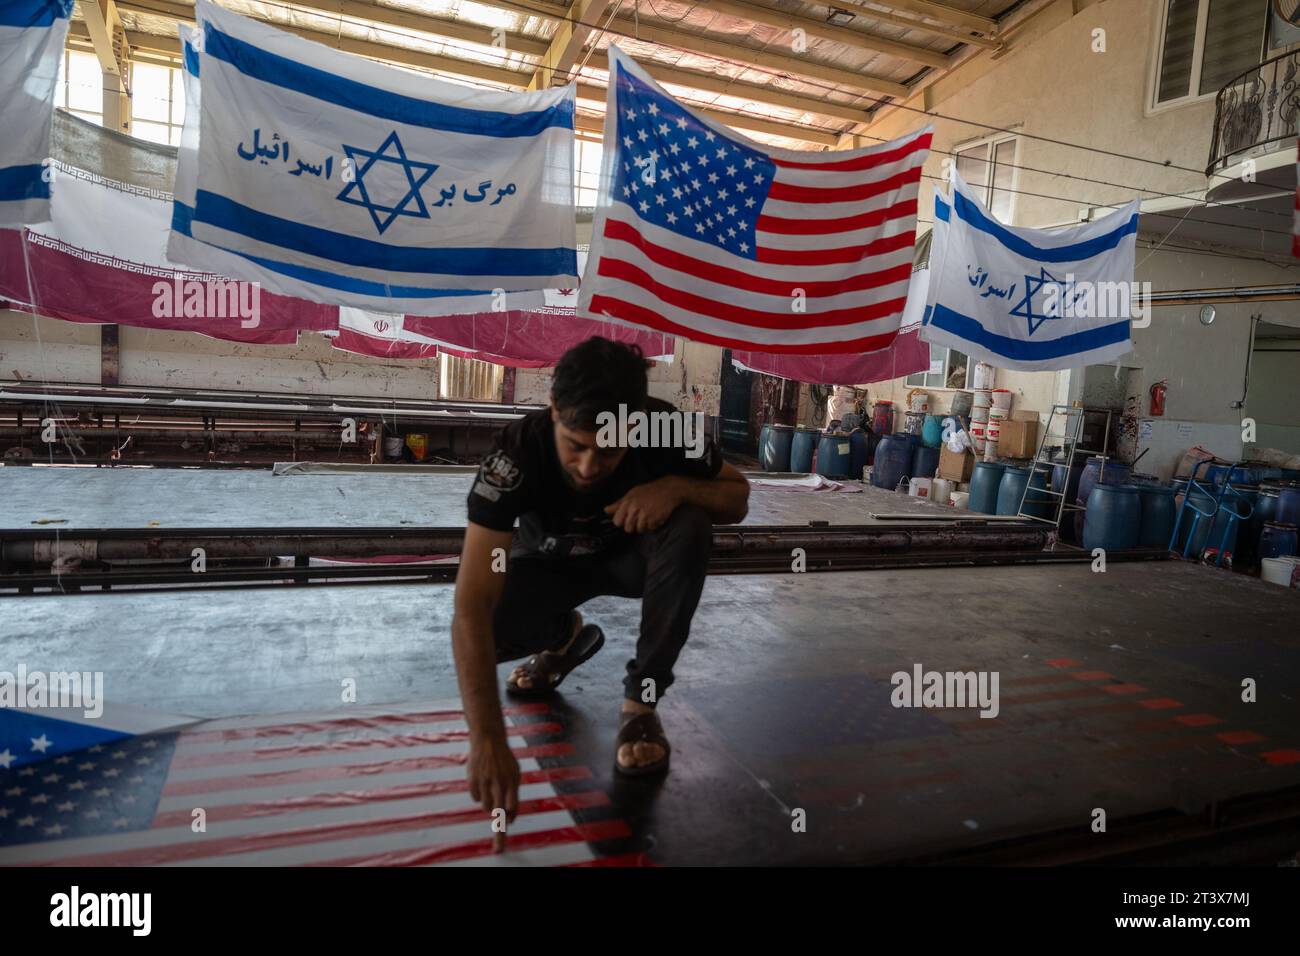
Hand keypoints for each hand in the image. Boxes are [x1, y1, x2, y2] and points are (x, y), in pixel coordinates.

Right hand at [467, 732, 519, 846]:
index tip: (502, 841)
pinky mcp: (472, 780)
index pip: (512, 807)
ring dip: (489, 804)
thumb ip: (514, 796)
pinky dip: (479, 795)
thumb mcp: (515, 774)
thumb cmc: (504, 761)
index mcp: (511, 781)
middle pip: (497, 813)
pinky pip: (476, 798)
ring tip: (491, 789)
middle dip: (499, 834)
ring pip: (486, 807)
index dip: (508, 821)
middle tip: (498, 850)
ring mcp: (484, 781)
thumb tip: (511, 819)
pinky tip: (482, 781)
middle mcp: (498, 783)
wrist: (488, 740)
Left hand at [605, 477, 680, 533]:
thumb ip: (619, 503)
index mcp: (627, 502)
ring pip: (639, 530)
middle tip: (639, 518)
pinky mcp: (655, 519)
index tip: (626, 519)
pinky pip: (650, 529)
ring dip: (644, 525)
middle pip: (628, 528)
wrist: (669, 489)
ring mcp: (645, 515)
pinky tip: (655, 516)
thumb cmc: (649, 491)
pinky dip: (653, 525)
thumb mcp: (632, 493)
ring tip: (649, 516)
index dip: (621, 522)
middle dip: (633, 526)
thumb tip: (606, 510)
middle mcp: (635, 509)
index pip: (617, 521)